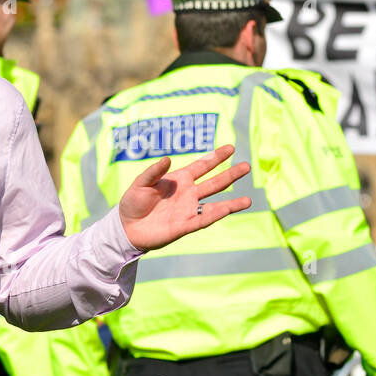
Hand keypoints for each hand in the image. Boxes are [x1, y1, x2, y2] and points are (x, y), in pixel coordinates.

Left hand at [118, 144, 251, 250]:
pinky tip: (227, 210)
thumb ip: (154, 171)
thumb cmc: (133, 202)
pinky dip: (214, 215)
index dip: (216, 157)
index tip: (231, 148)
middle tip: (247, 166)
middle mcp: (188, 194)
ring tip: (248, 201)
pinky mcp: (184, 226)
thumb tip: (168, 159)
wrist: (127, 227)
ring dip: (231, 204)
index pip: (202, 166)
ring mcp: (188, 210)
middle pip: (214, 183)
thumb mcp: (141, 183)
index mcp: (180, 180)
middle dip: (230, 175)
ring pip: (214, 205)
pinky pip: (202, 220)